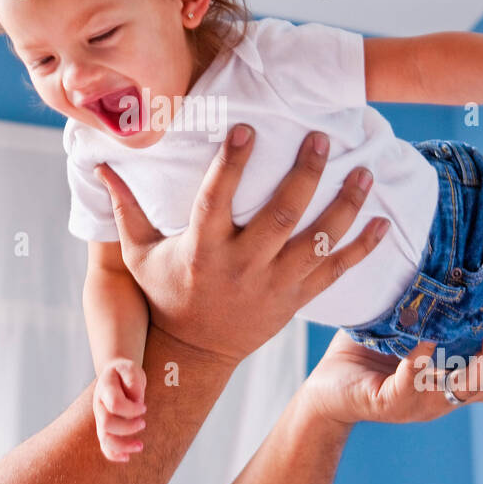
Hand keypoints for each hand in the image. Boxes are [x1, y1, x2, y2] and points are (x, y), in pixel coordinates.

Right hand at [93, 358, 146, 463]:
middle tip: (143, 423)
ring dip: (122, 445)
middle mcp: (99, 404)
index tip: (144, 407)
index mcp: (105, 388)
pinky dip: (114, 454)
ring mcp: (100, 417)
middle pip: (107, 423)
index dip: (131, 409)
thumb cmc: (126, 372)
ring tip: (140, 446)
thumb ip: (133, 382)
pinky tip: (127, 457)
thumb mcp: (132, 369)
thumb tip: (137, 401)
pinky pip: (104, 446)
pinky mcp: (104, 427)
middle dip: (128, 427)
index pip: (115, 404)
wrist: (114, 373)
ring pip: (104, 438)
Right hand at [94, 125, 389, 365]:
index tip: (246, 129)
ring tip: (363, 172)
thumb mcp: (139, 254)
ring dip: (345, 207)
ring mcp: (274, 284)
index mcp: (203, 249)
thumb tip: (99, 165)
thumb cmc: (167, 293)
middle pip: (281, 216)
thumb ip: (125, 209)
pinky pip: (336, 273)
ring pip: (317, 243)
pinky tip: (382, 221)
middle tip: (321, 138)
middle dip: (304, 175)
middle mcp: (242, 266)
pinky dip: (362, 248)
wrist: (195, 353)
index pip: (217, 200)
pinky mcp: (296, 299)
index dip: (231, 164)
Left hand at [304, 324, 482, 426]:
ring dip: (480, 361)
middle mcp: (440, 397)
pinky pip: (412, 381)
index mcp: (448, 383)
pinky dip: (422, 358)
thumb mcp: (403, 333)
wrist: (323, 391)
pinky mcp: (389, 402)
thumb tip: (445, 263)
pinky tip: (425, 337)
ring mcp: (417, 403)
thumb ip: (426, 311)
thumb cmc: (364, 357)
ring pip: (464, 389)